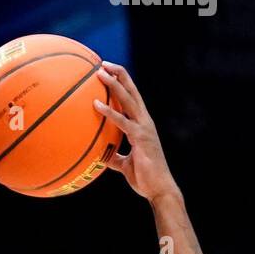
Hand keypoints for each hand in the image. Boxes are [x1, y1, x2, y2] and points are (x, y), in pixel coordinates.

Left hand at [94, 63, 178, 201]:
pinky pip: (122, 121)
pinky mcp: (140, 138)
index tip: (108, 73)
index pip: (132, 99)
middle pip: (131, 91)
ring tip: (100, 73)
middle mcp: (145, 121)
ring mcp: (144, 128)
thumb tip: (101, 155)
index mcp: (142, 125)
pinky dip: (109, 112)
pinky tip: (95, 105)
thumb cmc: (144, 178)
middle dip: (118, 75)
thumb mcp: (125, 165)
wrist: (158, 189)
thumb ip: (115, 156)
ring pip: (128, 100)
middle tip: (103, 64)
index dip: (122, 84)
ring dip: (113, 84)